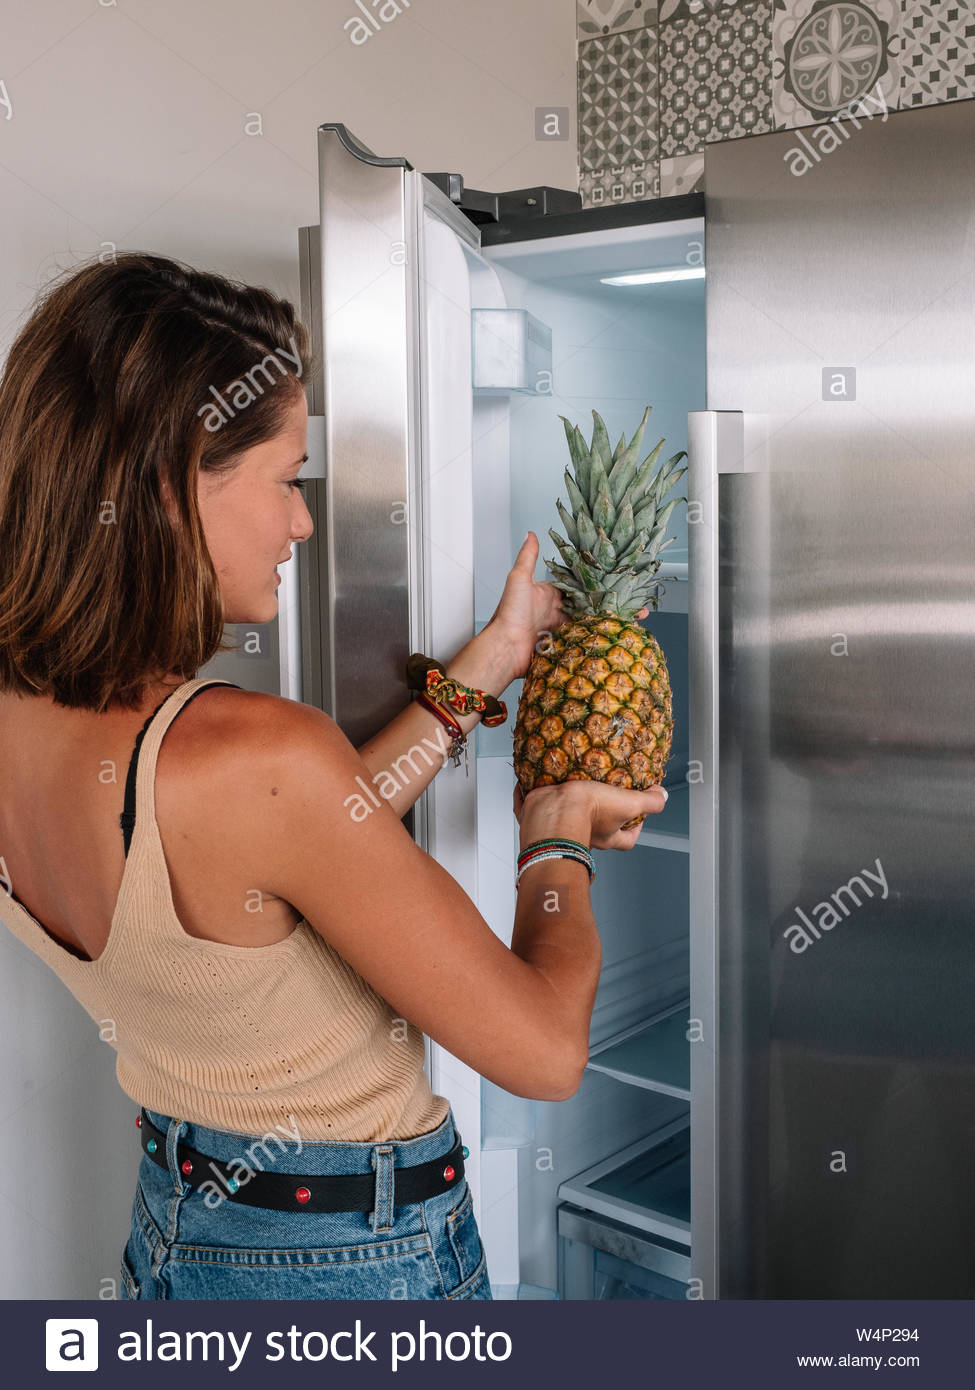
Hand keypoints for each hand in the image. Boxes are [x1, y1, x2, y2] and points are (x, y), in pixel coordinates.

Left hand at [486, 532, 651, 681]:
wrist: (505, 648)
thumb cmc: (509, 613)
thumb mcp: (519, 579)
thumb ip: (528, 557)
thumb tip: (531, 534)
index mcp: (553, 593)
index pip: (582, 582)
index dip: (601, 578)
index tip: (620, 574)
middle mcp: (560, 610)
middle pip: (593, 602)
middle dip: (614, 600)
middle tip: (637, 596)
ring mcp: (565, 628)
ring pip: (596, 621)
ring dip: (615, 618)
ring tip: (637, 615)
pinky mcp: (568, 645)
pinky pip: (590, 639)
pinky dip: (607, 636)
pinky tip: (623, 633)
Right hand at [513, 778, 667, 851]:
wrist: (553, 811)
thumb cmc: (589, 811)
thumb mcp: (629, 803)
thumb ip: (650, 803)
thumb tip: (662, 796)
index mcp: (607, 836)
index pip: (629, 839)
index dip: (637, 827)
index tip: (641, 814)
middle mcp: (584, 835)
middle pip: (597, 828)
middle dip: (600, 814)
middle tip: (602, 794)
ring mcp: (559, 826)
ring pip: (565, 817)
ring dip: (568, 805)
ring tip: (569, 782)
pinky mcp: (538, 815)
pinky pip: (533, 806)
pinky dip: (531, 796)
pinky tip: (531, 781)